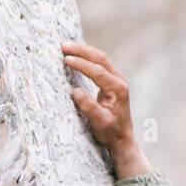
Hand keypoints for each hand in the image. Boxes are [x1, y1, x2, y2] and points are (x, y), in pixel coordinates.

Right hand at [62, 41, 151, 178]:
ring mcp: (117, 80)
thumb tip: (75, 91)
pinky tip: (77, 55)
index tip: (66, 59)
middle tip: (63, 46)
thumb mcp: (99, 122)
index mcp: (118, 89)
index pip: (97, 71)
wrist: (122, 139)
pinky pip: (100, 64)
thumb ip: (88, 107)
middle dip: (81, 50)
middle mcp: (119, 81)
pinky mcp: (112, 82)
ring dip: (84, 51)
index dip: (81, 64)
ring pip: (100, 59)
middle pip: (100, 58)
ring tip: (67, 47)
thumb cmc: (111, 132)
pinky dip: (87, 57)